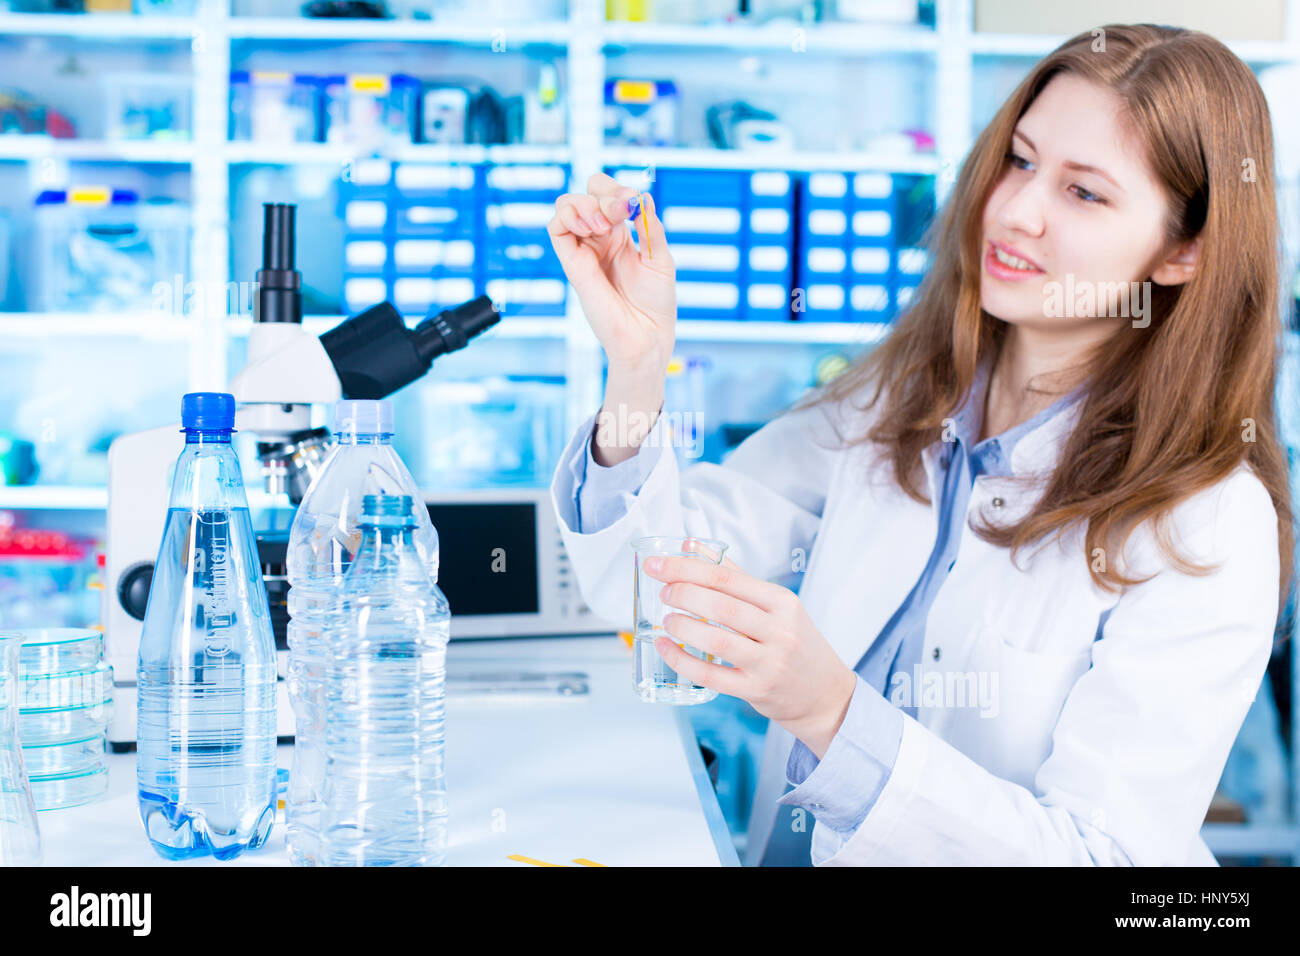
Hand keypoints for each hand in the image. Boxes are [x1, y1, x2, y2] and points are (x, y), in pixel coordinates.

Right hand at [546, 172, 676, 376]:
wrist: (646, 334)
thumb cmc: (656, 301)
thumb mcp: (660, 257)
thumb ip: (650, 227)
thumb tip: (641, 196)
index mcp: (622, 233)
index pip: (609, 194)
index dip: (618, 189)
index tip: (633, 203)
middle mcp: (600, 237)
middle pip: (587, 193)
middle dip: (604, 193)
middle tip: (621, 212)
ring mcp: (585, 249)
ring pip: (566, 206)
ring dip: (585, 203)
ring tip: (604, 223)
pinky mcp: (572, 263)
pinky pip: (556, 229)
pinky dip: (568, 217)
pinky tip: (592, 229)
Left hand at [643, 551, 857, 758]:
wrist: (826, 694)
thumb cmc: (796, 644)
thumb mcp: (776, 605)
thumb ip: (734, 576)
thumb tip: (692, 546)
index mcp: (781, 601)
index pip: (727, 578)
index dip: (687, 569)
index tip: (658, 565)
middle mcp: (778, 630)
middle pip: (721, 606)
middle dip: (683, 594)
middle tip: (663, 591)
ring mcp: (768, 663)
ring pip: (716, 641)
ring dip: (684, 627)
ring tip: (667, 619)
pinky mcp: (755, 690)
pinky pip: (711, 675)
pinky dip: (682, 660)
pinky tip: (666, 648)